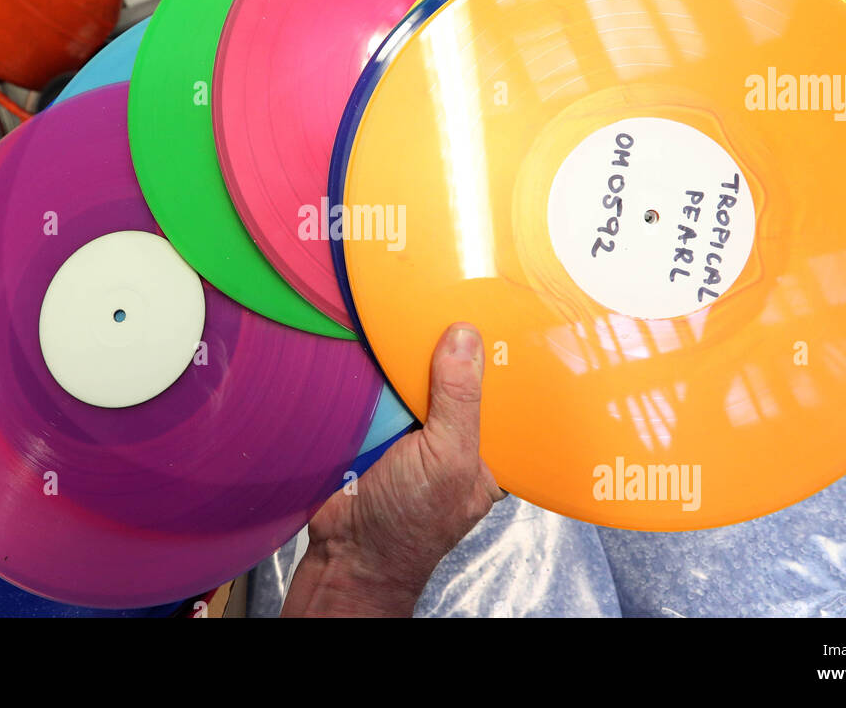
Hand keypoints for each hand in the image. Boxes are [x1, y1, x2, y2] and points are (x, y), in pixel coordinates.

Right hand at [283, 323, 503, 616]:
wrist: (344, 553)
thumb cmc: (407, 523)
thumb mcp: (447, 457)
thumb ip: (459, 399)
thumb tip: (466, 337)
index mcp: (484, 452)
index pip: (500, 395)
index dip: (499, 356)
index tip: (497, 309)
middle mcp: (450, 440)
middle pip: (454, 379)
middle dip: (448, 346)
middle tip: (450, 293)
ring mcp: (409, 433)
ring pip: (413, 380)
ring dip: (405, 355)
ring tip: (411, 300)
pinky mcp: (372, 428)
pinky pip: (376, 389)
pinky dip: (372, 369)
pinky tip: (372, 334)